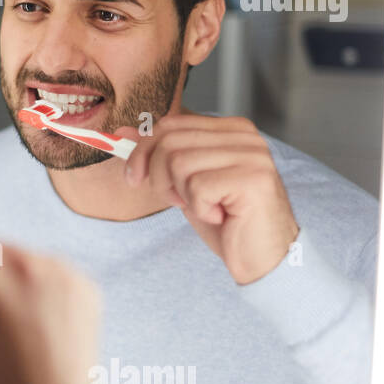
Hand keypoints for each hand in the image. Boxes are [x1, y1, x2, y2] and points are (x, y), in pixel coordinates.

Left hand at [114, 114, 299, 284]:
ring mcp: (252, 155)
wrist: (262, 258)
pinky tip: (221, 216)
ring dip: (181, 194)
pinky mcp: (253, 179)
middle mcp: (245, 136)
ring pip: (179, 163)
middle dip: (158, 177)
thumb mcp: (184, 184)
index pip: (170, 124)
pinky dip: (200, 208)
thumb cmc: (226, 221)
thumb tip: (122, 133)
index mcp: (230, 129)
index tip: (134, 176)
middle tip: (178, 200)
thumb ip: (158, 156)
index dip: (142, 151)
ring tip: (206, 207)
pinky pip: (198, 187)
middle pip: (169, 141)